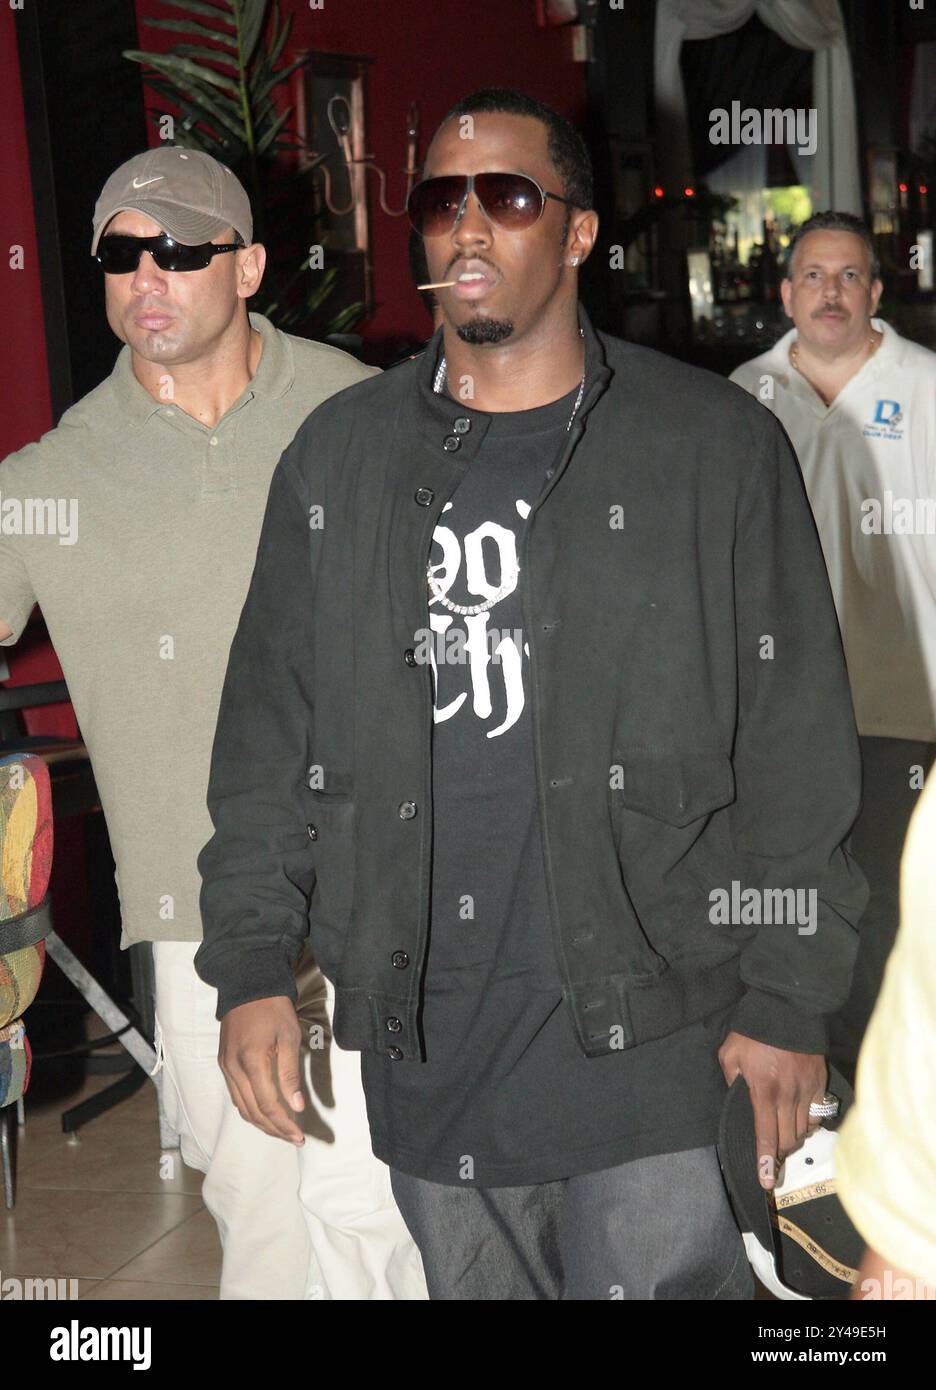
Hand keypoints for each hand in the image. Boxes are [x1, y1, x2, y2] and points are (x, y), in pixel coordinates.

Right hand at [219, 996, 305, 1144]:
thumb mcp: (289, 1037)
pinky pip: (235, 1095)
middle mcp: (233, 1069)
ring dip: (261, 1123)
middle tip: (293, 1138)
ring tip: (281, 1130)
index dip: (284, 1125)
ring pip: (241, 1107)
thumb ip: (291, 1074)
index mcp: (251, 1062)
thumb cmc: (274, 1009)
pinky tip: (264, 1112)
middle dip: (274, 1129)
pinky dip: (250, 1109)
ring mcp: (225, 1066)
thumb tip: (296, 1107)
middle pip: (253, 1112)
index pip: (268, 1106)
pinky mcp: (223, 1063)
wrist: (248, 985)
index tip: (299, 1136)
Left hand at [718, 1031, 826, 1190]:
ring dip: (793, 1139)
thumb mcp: (729, 1054)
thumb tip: (737, 1098)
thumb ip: (731, 1080)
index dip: (765, 1161)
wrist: (786, 1009)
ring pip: (803, 1130)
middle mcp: (788, 1095)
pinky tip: (798, 1120)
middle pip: (788, 1139)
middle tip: (772, 1155)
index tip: (765, 1181)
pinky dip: (807, 1122)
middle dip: (779, 1152)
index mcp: (763, 1091)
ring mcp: (807, 1089)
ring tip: (784, 1138)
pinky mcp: (820, 1082)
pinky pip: (816, 1114)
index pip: (766, 1135)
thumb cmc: (753, 1032)